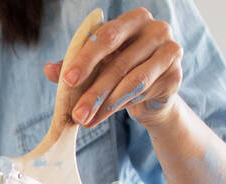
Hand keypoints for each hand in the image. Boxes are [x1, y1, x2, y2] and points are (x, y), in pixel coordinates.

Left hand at [43, 7, 182, 129]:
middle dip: (94, 91)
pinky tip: (104, 116)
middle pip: (119, 62)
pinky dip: (123, 106)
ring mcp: (170, 51)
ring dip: (106, 104)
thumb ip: (74, 65)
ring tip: (86, 121)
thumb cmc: (120, 72)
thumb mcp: (96, 66)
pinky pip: (145, 93)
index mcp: (133, 19)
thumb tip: (49, 69)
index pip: (107, 35)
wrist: (151, 93)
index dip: (85, 58)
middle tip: (76, 113)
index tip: (67, 80)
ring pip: (133, 80)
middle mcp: (156, 29)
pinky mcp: (176, 75)